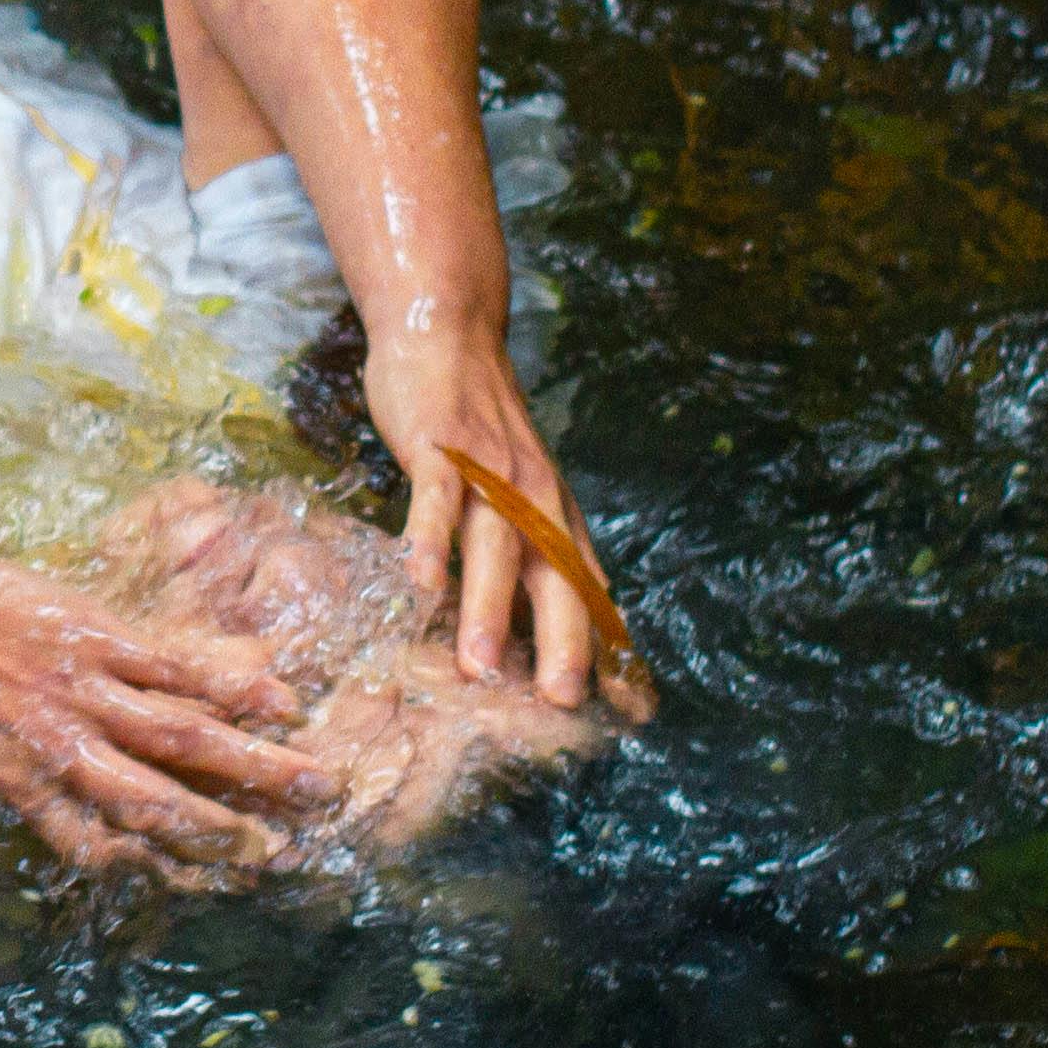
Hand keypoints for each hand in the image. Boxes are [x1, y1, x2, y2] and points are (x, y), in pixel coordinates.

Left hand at [0, 551, 342, 883]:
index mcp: (29, 790)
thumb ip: (44, 782)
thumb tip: (108, 814)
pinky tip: (277, 699)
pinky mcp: (93, 636)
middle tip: (288, 853)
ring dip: (254, 768)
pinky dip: (231, 685)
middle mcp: (62, 751)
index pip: (108, 850)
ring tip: (315, 785)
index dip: (166, 874)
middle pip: (163, 805)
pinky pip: (174, 669)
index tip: (220, 887)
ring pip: (184, 740)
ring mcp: (82, 692)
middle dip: (230, 836)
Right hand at [366, 333, 649, 716]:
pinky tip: (421, 584)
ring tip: (479, 669)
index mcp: (556, 515)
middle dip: (560, 641)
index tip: (626, 712)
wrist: (448, 335)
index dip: (606, 648)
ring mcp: (489, 472)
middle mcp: (535, 498)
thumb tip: (522, 634)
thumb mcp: (516, 492)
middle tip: (561, 704)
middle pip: (553, 576)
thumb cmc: (477, 430)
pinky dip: (431, 541)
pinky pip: (437, 501)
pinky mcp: (441, 448)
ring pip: (494, 548)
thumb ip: (522, 554)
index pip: (589, 591)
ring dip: (486, 609)